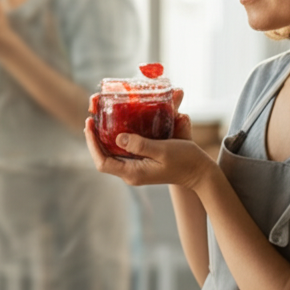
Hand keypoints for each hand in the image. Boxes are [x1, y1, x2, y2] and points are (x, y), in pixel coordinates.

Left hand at [84, 97, 215, 189]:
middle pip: (104, 156)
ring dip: (104, 136)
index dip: (92, 144)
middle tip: (92, 116)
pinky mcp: (141, 163)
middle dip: (95, 137)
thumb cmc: (184, 161)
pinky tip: (117, 124)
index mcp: (133, 173)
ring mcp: (135, 169)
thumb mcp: (163, 150)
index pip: (102, 162)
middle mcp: (131, 173)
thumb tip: (118, 138)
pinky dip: (116, 137)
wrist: (199, 172)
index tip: (89, 124)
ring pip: (112, 153)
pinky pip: (123, 151)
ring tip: (99, 119)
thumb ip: (140, 145)